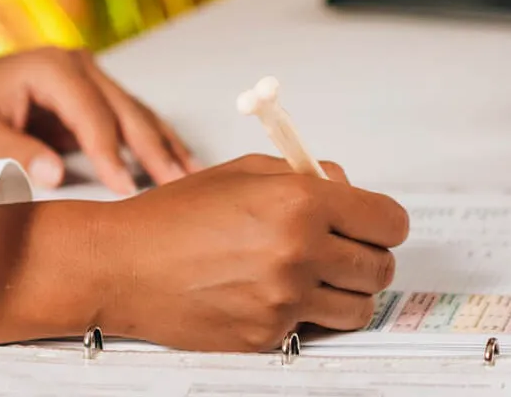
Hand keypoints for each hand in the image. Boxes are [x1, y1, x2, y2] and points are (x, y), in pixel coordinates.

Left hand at [0, 47, 200, 194]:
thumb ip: (14, 153)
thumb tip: (55, 176)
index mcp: (49, 69)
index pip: (91, 115)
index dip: (110, 154)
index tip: (127, 188)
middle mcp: (76, 65)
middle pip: (124, 111)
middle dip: (153, 149)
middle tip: (179, 184)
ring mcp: (87, 76)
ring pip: (135, 112)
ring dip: (162, 144)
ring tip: (192, 175)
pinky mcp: (91, 94)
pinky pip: (127, 119)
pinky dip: (152, 140)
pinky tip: (176, 161)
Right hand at [92, 154, 410, 351]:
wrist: (122, 264)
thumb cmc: (175, 215)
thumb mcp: (245, 173)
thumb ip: (305, 176)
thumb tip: (347, 189)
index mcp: (300, 202)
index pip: (388, 222)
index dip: (385, 224)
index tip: (375, 226)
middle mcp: (298, 252)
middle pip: (380, 269)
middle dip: (367, 258)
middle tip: (341, 251)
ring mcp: (284, 300)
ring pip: (358, 308)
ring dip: (345, 293)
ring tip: (313, 277)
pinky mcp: (267, 336)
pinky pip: (312, 329)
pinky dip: (301, 315)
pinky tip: (269, 294)